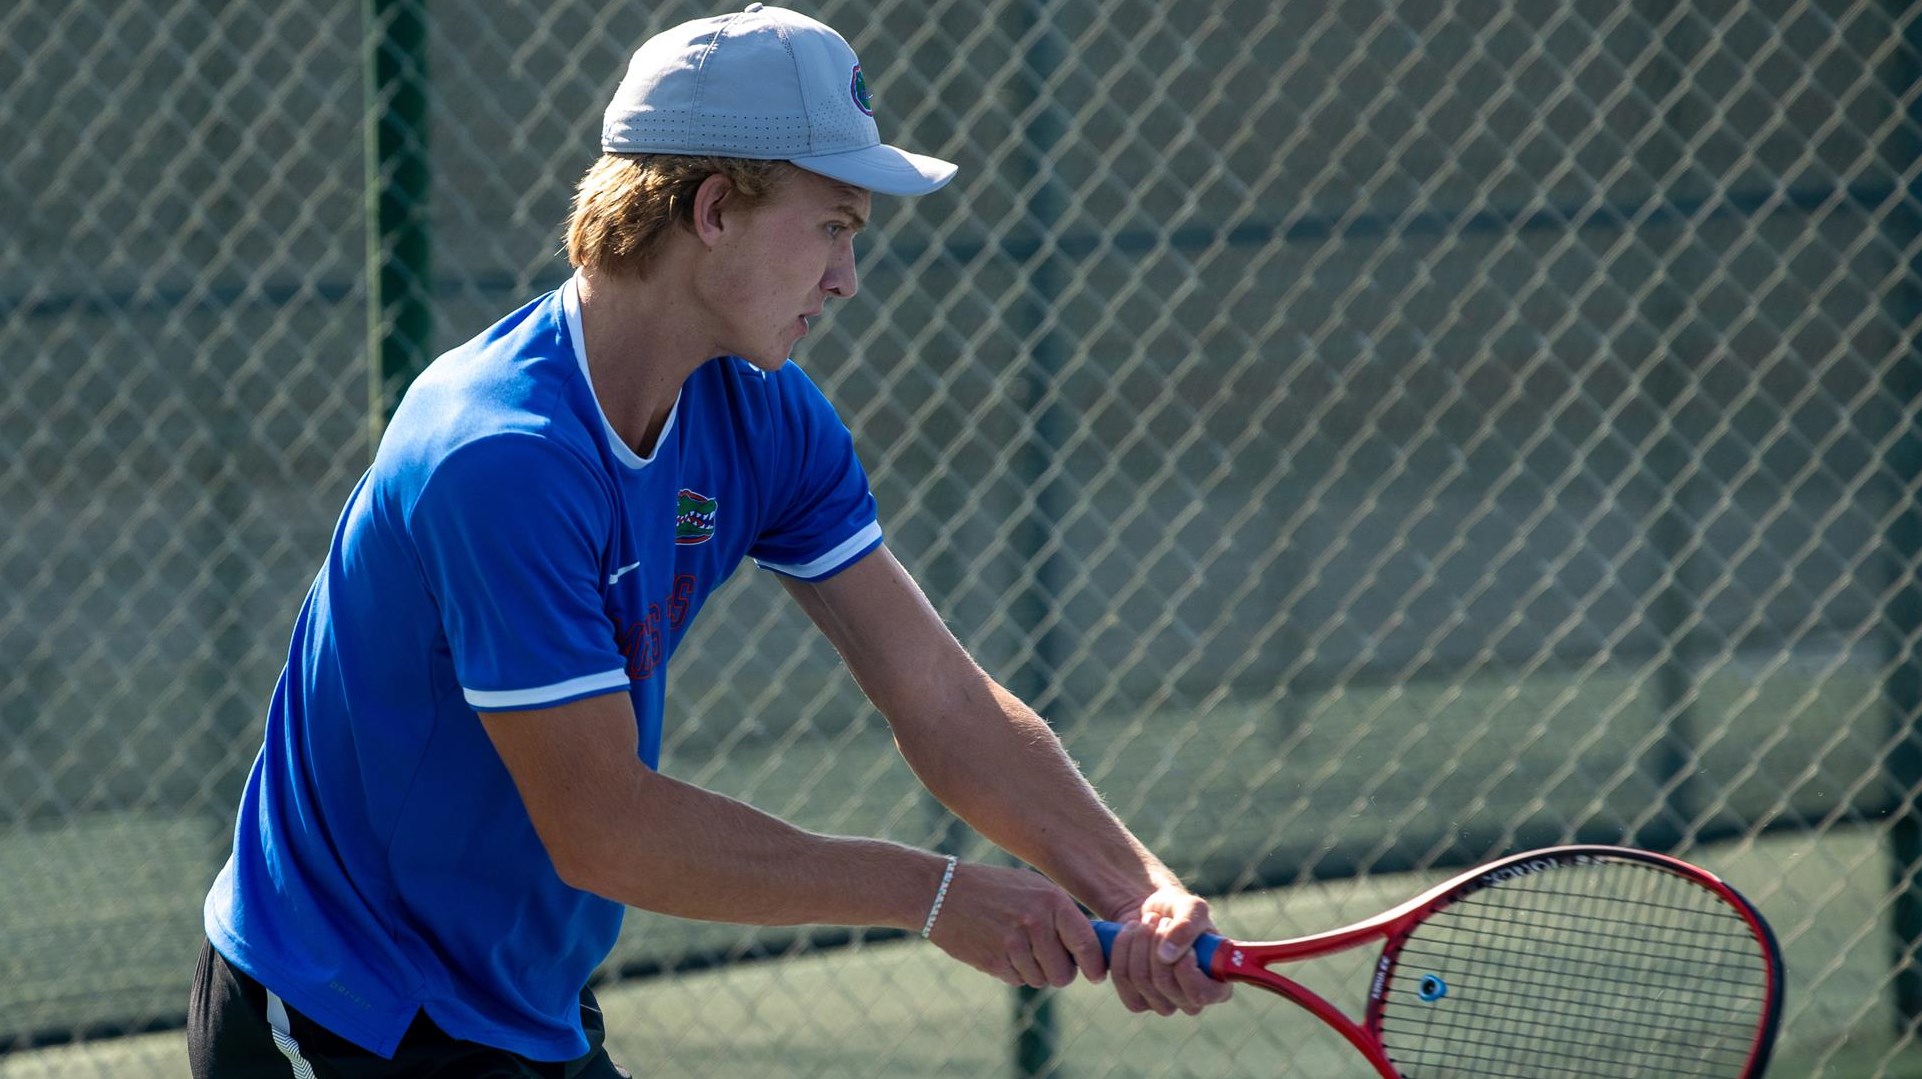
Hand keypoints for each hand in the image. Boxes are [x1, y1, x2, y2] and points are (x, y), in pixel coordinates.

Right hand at [924, 862, 1107, 989]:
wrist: (943, 891)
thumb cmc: (994, 888)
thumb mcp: (1033, 888)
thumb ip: (1062, 915)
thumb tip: (1092, 949)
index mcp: (1052, 901)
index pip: (1088, 945)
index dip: (1095, 966)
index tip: (1096, 975)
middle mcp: (1036, 923)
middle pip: (1064, 974)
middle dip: (1058, 972)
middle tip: (1047, 958)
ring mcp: (1014, 944)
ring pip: (1040, 980)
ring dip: (1033, 971)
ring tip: (1016, 944)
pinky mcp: (994, 961)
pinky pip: (1017, 980)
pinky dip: (1012, 971)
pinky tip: (999, 948)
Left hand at [1102, 887, 1233, 1015]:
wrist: (1153, 914)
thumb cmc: (1181, 912)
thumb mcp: (1192, 908)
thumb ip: (1188, 926)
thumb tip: (1167, 954)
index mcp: (1218, 986)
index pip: (1204, 994)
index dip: (1188, 972)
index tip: (1184, 946)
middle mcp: (1192, 1001)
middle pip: (1166, 985)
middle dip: (1157, 944)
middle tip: (1161, 919)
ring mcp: (1164, 1004)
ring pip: (1142, 981)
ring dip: (1139, 942)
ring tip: (1146, 922)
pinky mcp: (1137, 1000)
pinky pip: (1122, 980)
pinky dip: (1122, 950)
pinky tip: (1129, 934)